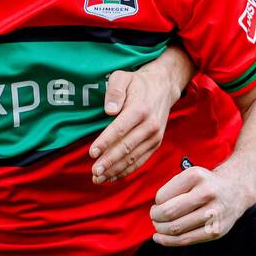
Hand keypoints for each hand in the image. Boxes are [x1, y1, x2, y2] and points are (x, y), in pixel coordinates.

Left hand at [88, 67, 179, 183]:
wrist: (163, 87)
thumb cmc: (137, 83)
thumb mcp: (123, 77)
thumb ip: (114, 91)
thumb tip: (109, 111)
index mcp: (140, 109)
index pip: (120, 129)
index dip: (105, 142)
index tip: (92, 153)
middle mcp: (150, 125)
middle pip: (126, 147)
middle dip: (109, 161)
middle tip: (94, 172)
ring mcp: (155, 136)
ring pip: (133, 157)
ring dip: (116, 170)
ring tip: (99, 179)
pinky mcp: (156, 144)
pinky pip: (141, 160)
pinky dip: (127, 171)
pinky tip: (113, 177)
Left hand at [149, 164, 252, 246]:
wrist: (236, 190)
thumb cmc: (206, 184)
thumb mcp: (191, 175)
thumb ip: (173, 189)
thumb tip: (155, 211)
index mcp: (196, 176)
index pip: (163, 195)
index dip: (156, 203)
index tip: (158, 204)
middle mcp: (207, 193)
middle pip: (169, 212)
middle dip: (155, 217)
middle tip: (154, 216)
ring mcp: (213, 213)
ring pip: (176, 228)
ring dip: (160, 229)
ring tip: (158, 226)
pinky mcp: (216, 230)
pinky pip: (186, 239)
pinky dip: (168, 241)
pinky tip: (159, 238)